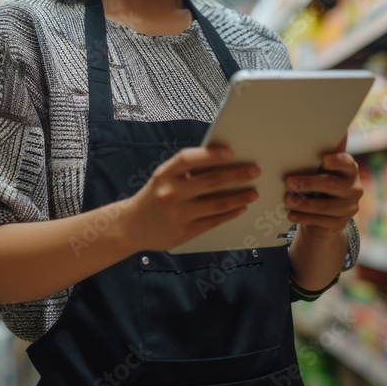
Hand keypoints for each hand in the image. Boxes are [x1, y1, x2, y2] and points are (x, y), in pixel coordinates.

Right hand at [122, 146, 259, 251]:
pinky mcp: (184, 232)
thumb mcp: (163, 178)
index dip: (211, 155)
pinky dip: (230, 213)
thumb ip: (185, 171)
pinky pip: (214, 221)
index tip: (231, 153)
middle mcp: (170, 193)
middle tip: (255, 171)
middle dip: (237, 175)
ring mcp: (178, 214)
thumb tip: (221, 162)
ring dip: (239, 197)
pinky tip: (241, 207)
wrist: (131, 226)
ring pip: (217, 204)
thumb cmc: (154, 196)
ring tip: (253, 192)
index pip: (190, 159)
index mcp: (165, 174)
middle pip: (211, 181)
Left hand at [284, 135, 361, 243]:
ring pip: (325, 206)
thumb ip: (326, 153)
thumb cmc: (321, 184)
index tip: (322, 159)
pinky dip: (303, 217)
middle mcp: (354, 188)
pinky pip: (320, 221)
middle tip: (288, 182)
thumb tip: (338, 131)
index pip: (346, 162)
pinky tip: (291, 214)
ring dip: (303, 203)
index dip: (335, 161)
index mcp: (350, 169)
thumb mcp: (323, 169)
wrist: (326, 214)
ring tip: (287, 200)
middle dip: (308, 183)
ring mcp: (349, 208)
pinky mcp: (340, 223)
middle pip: (330, 184)